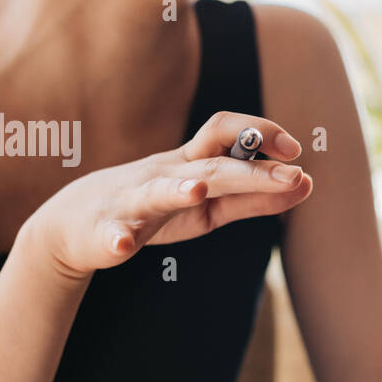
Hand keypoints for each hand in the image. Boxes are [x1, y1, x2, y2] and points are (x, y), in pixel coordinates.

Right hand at [25, 112, 311, 277]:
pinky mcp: (104, 232)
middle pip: (210, 166)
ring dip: (176, 190)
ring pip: (154, 191)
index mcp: (189, 166)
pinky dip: (115, 239)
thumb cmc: (154, 211)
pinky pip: (110, 234)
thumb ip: (254, 197)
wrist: (76, 227)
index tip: (296, 150)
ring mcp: (131, 202)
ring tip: (198, 191)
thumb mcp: (210, 206)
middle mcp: (162, 176)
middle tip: (293, 174)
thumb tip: (305, 184)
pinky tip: (122, 247)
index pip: (226, 136)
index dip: (261, 134)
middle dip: (251, 171)